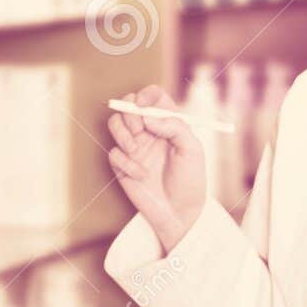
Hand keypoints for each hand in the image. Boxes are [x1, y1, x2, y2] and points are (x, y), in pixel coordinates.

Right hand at [106, 84, 206, 253]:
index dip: (146, 95)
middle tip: (139, 130)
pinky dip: (125, 162)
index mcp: (168, 123)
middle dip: (129, 113)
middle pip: (128, 104)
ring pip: (115, 123)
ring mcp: (134, 146)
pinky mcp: (122, 164)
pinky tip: (140, 175)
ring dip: (122, 134)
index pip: (154, 97)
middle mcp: (150, 131)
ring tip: (136, 152)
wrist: (178, 211)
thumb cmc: (190, 179)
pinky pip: (113, 153)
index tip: (143, 104)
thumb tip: (149, 117)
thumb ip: (175, 127)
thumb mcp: (192, 150)